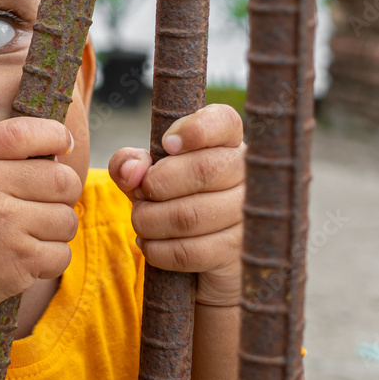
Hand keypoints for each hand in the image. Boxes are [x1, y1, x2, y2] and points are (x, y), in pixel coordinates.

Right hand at [0, 117, 82, 315]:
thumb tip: (62, 145)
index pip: (26, 131)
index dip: (56, 135)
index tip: (62, 147)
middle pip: (62, 179)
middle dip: (62, 195)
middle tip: (40, 207)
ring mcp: (2, 222)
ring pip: (66, 219)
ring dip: (54, 232)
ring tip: (24, 237)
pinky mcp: (18, 259)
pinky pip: (61, 254)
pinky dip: (48, 262)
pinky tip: (20, 262)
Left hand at [108, 104, 244, 305]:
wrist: (199, 258)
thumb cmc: (172, 202)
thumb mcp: (146, 176)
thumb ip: (129, 163)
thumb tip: (132, 171)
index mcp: (228, 145)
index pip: (225, 121)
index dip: (195, 130)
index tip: (167, 144)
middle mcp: (248, 176)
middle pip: (204, 170)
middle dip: (157, 184)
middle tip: (142, 193)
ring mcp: (248, 216)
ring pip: (190, 216)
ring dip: (150, 220)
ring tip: (141, 220)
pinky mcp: (239, 253)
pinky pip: (189, 251)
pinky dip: (157, 249)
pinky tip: (150, 243)